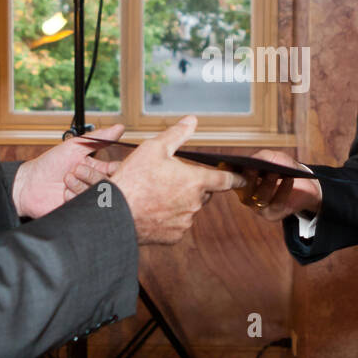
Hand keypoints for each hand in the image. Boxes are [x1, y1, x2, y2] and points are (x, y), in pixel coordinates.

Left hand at [12, 124, 124, 218]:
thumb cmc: (50, 164)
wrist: (29, 185)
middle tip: (75, 170)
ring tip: (65, 182)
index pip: (118, 170)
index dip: (117, 169)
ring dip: (79, 186)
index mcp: (97, 168)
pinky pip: (87, 206)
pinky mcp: (80, 210)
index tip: (111, 167)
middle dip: (91, 176)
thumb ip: (98, 138)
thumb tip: (120, 127)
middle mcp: (94, 184)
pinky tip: (62, 195)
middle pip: (109, 184)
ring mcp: (88, 198)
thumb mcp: (75, 146)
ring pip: (97, 195)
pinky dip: (73, 198)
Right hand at [69, 116, 243, 244]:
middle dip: (192, 186)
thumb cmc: (134, 180)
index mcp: (195, 181)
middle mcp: (194, 204)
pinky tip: (153, 210)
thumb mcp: (154, 148)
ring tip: (156, 195)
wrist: (115, 215)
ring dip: (179, 202)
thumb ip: (177, 134)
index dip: (235, 177)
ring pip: (188, 209)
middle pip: (202, 193)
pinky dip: (168, 218)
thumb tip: (192, 121)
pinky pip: (176, 224)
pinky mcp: (173, 236)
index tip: (242, 178)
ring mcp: (185, 222)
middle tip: (170, 180)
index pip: (224, 180)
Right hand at [235, 149, 322, 222]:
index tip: (233, 163)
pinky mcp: (272, 214)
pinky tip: (289, 179)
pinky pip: (276, 203)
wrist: (302, 184)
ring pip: (260, 197)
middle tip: (253, 167)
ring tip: (275, 171)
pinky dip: (283, 190)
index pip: (230, 177)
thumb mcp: (274, 157)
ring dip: (268, 184)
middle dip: (249, 178)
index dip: (229, 172)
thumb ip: (264, 156)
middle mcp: (246, 195)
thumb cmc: (283, 167)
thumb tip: (256, 159)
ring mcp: (258, 206)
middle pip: (243, 189)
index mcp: (241, 179)